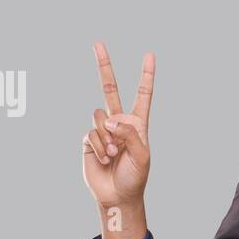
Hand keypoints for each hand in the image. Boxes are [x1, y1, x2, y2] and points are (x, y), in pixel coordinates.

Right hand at [82, 41, 153, 209]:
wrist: (117, 195)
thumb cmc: (135, 177)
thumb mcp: (142, 155)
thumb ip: (130, 133)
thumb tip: (110, 118)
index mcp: (137, 124)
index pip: (142, 95)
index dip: (146, 76)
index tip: (149, 55)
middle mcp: (119, 122)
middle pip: (110, 88)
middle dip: (104, 66)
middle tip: (97, 43)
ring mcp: (103, 130)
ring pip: (99, 116)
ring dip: (108, 137)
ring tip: (114, 154)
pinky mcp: (89, 140)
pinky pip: (91, 133)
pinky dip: (100, 147)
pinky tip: (104, 159)